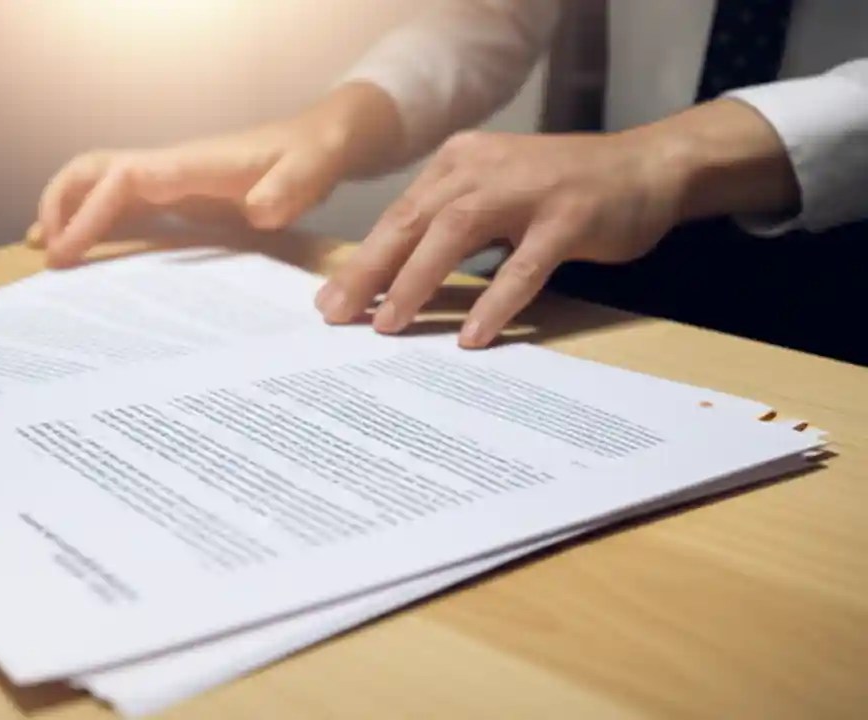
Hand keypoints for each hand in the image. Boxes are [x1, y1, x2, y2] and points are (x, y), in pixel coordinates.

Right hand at [36, 83, 403, 266]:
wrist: (321, 140)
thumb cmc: (313, 157)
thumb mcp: (312, 172)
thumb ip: (288, 188)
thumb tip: (259, 211)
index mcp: (191, 164)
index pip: (122, 181)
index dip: (89, 213)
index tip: (66, 253)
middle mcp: (170, 167)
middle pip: (93, 169)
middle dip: (60, 205)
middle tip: (46, 254)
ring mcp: (169, 180)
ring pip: (98, 182)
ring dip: (66, 210)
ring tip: (45, 253)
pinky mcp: (175, 195)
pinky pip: (120, 203)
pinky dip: (91, 221)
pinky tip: (80, 251)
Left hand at [315, 99, 798, 348]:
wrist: (648, 167)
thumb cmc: (562, 191)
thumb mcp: (496, 196)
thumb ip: (450, 228)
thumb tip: (393, 283)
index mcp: (459, 162)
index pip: (399, 215)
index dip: (363, 259)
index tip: (330, 301)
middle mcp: (484, 167)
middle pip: (413, 221)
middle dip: (370, 271)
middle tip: (337, 315)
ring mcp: (529, 188)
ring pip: (456, 233)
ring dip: (417, 282)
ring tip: (389, 325)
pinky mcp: (571, 215)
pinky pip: (525, 264)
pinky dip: (495, 300)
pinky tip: (472, 335)